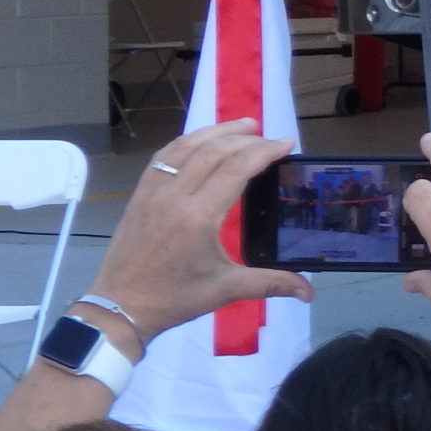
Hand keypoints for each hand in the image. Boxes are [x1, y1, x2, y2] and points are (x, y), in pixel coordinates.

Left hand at [88, 120, 311, 341]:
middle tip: (271, 138)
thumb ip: (271, 283)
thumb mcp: (226, 290)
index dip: (264, 151)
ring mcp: (153, 192)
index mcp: (199, 218)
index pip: (236, 168)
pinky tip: (202, 140)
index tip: (286, 144)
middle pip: (214, 151)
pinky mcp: (140, 194)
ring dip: (217, 131)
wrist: (120, 305)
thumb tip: (309, 292)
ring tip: (243, 125)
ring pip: (186, 146)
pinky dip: (187, 141)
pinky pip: (164, 156)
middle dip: (246, 138)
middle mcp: (175, 197)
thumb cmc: (175, 298)